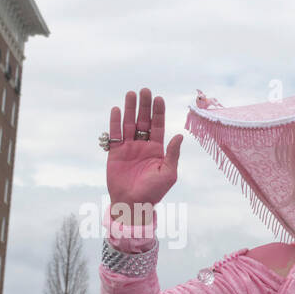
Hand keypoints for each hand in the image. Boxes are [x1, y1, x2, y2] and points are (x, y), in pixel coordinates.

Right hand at [106, 87, 182, 209]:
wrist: (133, 203)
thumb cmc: (154, 192)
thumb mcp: (168, 173)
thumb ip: (173, 154)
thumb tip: (179, 135)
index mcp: (158, 150)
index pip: (158, 127)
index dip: (158, 113)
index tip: (159, 98)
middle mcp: (143, 146)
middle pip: (144, 121)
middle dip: (145, 106)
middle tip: (145, 90)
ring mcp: (129, 148)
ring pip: (129, 124)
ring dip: (131, 109)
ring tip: (132, 94)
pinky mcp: (116, 152)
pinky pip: (115, 134)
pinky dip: (116, 122)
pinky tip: (118, 109)